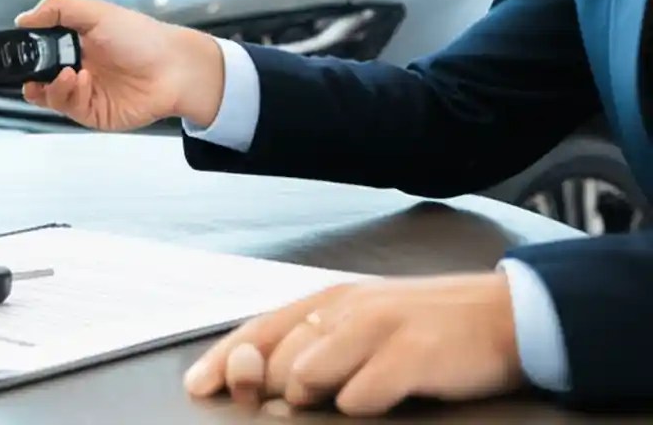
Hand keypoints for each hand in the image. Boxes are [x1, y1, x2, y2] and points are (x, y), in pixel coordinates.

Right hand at [15, 0, 223, 130]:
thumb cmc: (143, 37)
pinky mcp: (93, 113)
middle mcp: (76, 68)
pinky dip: (70, 95)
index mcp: (75, 43)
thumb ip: (58, 9)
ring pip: (49, 96)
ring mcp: (84, 92)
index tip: (17, 51)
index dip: (26, 53)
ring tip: (68, 73)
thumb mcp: (96, 12)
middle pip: (38, 77)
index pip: (39, 51)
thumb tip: (25, 17)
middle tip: (32, 70)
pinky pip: (69, 108)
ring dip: (52, 86)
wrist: (174, 68)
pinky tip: (82, 81)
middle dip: (30, 76)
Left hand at [182, 274, 524, 416]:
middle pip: (274, 359)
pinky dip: (359, 404)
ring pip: (305, 375)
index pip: (257, 329)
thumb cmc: (426, 328)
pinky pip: (359, 395)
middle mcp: (345, 308)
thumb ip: (314, 345)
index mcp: (329, 300)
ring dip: (312, 398)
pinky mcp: (411, 355)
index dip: (222, 360)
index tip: (198, 386)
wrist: (506, 316)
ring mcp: (378, 328)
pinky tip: (377, 399)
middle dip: (268, 390)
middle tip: (287, 403)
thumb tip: (258, 381)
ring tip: (342, 398)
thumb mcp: (363, 325)